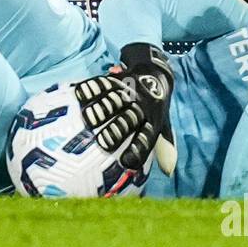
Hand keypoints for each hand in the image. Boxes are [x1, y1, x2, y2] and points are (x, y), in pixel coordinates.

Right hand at [73, 43, 176, 177]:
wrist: (156, 74)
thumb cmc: (154, 110)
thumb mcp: (162, 127)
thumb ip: (163, 148)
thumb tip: (169, 172)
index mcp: (152, 121)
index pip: (147, 137)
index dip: (138, 149)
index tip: (128, 163)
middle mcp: (141, 107)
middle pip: (129, 119)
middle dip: (117, 130)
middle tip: (103, 142)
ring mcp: (129, 92)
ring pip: (115, 101)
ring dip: (102, 109)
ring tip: (88, 118)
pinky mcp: (118, 81)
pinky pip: (104, 84)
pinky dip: (92, 88)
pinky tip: (78, 93)